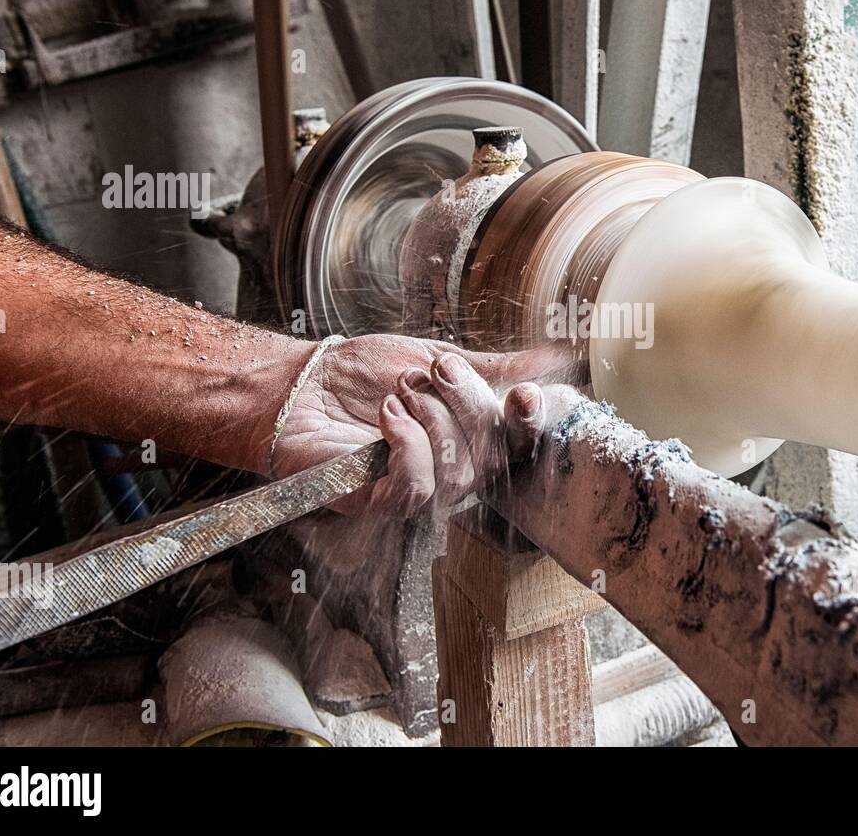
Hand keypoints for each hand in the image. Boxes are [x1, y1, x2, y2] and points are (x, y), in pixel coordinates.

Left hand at [269, 334, 564, 518]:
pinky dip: (406, 443)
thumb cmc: (361, 375)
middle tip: (431, 370)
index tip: (524, 395)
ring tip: (400, 391)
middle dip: (465, 400)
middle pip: (492, 451)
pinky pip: (417, 486)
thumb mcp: (435, 357)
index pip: (520, 442)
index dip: (529, 422)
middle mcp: (453, 470)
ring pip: (457, 468)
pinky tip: (386, 415)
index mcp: (473, 437)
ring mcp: (419, 490)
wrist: (303, 383)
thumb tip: (554, 356)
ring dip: (430, 417)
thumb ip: (493, 366)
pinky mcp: (381, 502)